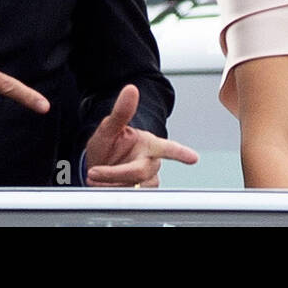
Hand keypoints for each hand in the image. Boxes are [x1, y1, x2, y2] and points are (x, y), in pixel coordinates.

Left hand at [84, 84, 198, 186]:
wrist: (97, 165)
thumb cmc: (107, 146)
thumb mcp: (108, 128)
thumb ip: (121, 111)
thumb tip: (131, 89)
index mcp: (148, 143)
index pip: (167, 148)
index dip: (180, 153)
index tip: (193, 158)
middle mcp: (151, 161)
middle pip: (140, 172)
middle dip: (115, 174)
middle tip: (94, 172)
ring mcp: (147, 179)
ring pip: (135, 187)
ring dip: (114, 184)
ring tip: (100, 177)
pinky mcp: (141, 193)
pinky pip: (131, 197)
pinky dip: (116, 192)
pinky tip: (107, 186)